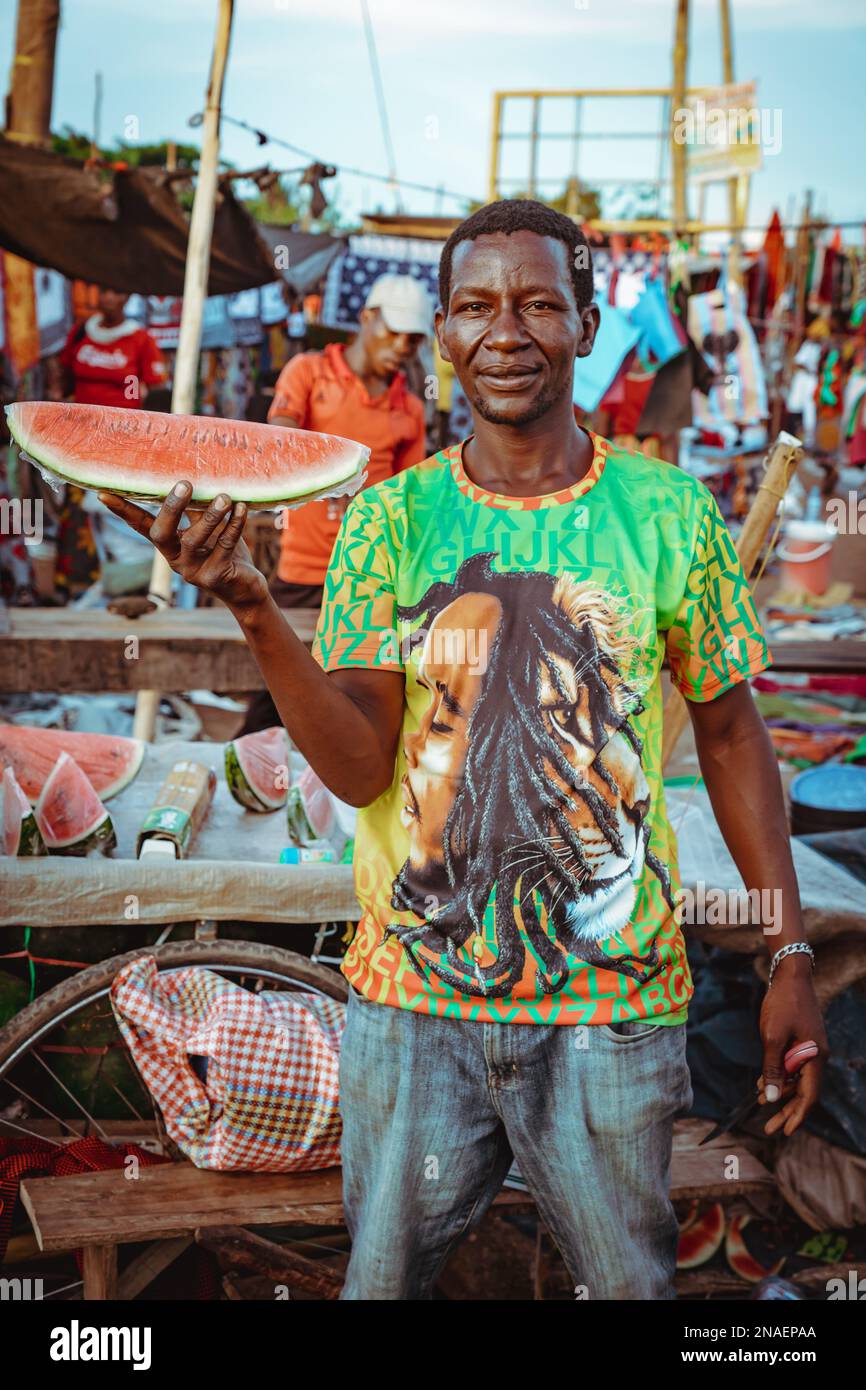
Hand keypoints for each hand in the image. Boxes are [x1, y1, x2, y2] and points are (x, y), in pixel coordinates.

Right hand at [98, 482, 268, 611]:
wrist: (245, 589)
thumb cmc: (224, 551)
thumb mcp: (207, 528)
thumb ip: (196, 509)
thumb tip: (188, 476)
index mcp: (168, 545)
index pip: (140, 525)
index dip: (123, 511)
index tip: (103, 494)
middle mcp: (174, 558)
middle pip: (161, 534)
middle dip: (171, 508)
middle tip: (184, 483)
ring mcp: (192, 570)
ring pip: (194, 540)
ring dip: (211, 516)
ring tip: (225, 497)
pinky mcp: (214, 577)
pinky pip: (224, 546)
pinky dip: (234, 526)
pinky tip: (241, 508)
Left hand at [758, 955, 827, 1136]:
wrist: (789, 975)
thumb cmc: (782, 1004)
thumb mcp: (773, 1037)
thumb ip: (772, 1068)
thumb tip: (770, 1097)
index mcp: (815, 1057)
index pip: (809, 1095)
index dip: (797, 1115)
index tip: (786, 1131)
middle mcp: (816, 1056)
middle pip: (802, 1091)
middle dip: (786, 1110)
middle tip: (769, 1129)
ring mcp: (809, 1048)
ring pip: (795, 1079)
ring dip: (779, 1091)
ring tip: (760, 1104)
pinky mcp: (801, 1041)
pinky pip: (791, 1065)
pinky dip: (778, 1075)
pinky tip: (761, 1083)